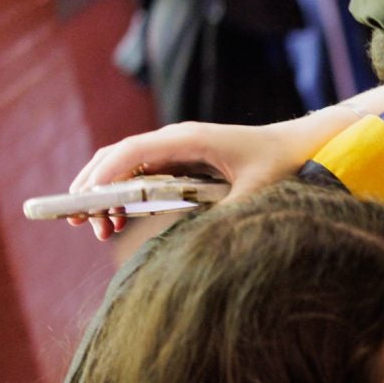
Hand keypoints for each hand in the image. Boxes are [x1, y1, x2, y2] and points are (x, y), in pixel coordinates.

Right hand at [64, 86, 383, 238]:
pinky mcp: (184, 161)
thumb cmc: (283, 165)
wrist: (303, 145)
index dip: (103, 177)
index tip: (86, 204)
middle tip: (80, 223)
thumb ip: (226, 215)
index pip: (131, 152)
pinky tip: (119, 220)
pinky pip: (143, 173)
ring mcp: (178, 149)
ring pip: (126, 165)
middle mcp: (177, 139)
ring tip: (96, 228)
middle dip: (93, 187)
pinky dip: (124, 193)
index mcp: (188, 139)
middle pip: (118, 157)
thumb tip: (195, 243)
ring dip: (105, 193)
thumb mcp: (256, 194)